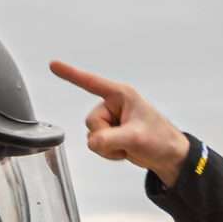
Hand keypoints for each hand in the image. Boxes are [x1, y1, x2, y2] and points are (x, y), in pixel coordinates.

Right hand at [49, 61, 189, 185]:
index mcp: (121, 96)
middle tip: (128, 140)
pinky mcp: (110, 134)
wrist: (169, 157)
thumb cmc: (161, 140)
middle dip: (106, 136)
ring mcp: (111, 120)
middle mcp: (113, 105)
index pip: (91, 83)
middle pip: (91, 121)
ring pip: (92, 135)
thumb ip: (111, 139)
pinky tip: (124, 150)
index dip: (71, 74)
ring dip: (108, 146)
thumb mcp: (136, 138)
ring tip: (128, 145)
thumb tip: (92, 142)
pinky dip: (109, 152)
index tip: (53, 65)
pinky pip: (96, 144)